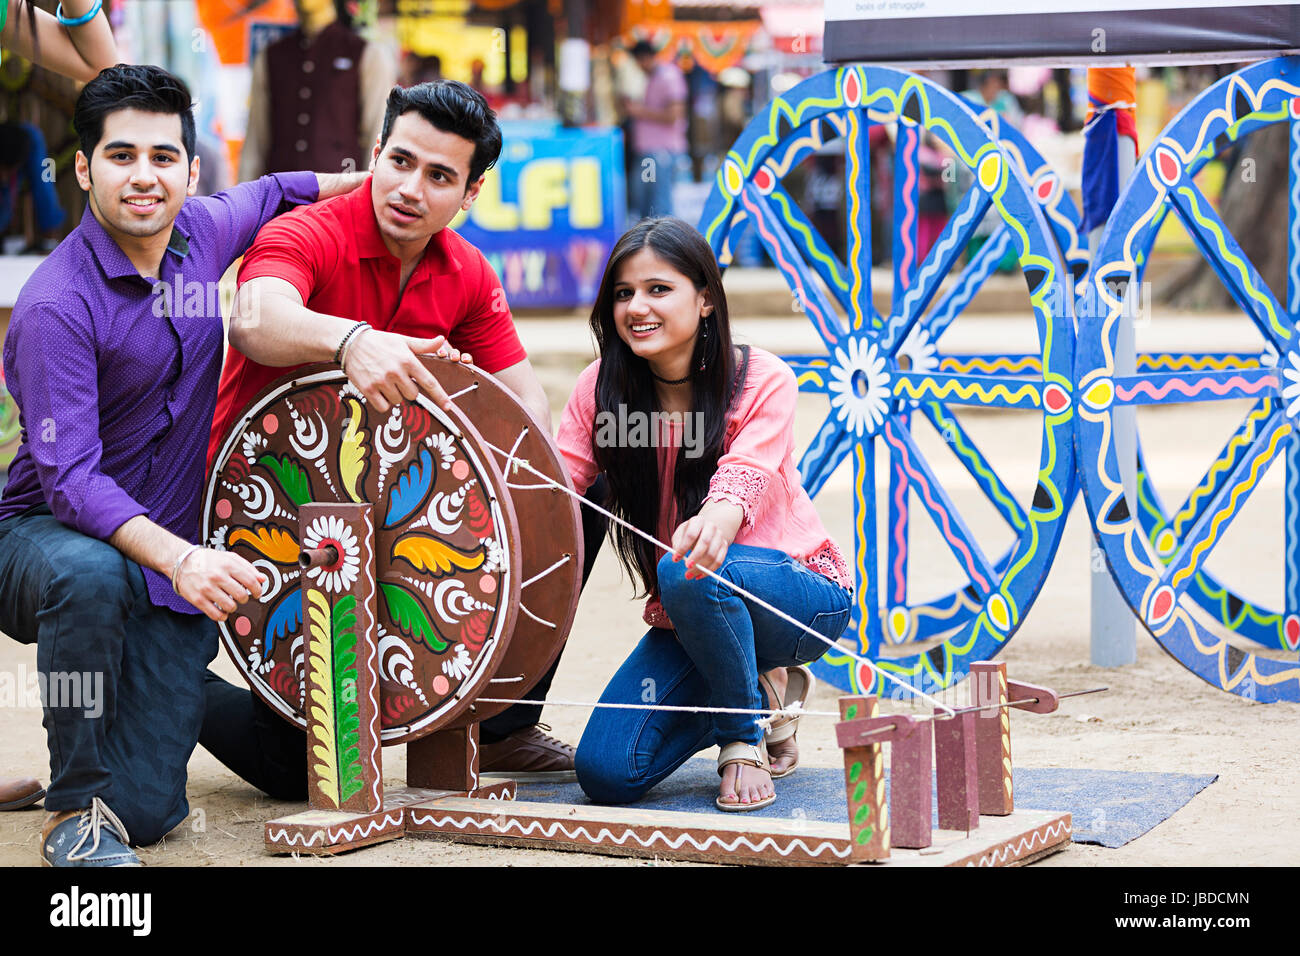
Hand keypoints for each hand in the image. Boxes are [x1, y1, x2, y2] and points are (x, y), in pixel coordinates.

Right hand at [175, 549, 266, 622]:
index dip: (258, 590)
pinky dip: (223, 616)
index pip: (251, 581)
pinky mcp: (198, 599)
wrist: (181, 562)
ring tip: (230, 602)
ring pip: (230, 606)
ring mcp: (207, 589)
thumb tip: (262, 579)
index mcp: (227, 565)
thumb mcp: (229, 557)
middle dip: (245, 598)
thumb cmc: (206, 560)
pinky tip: (222, 610)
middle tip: (242, 596)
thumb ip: (248, 567)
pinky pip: (216, 615)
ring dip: (234, 607)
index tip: (257, 593)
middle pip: (242, 595)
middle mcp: (217, 576)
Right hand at [342, 330, 459, 412]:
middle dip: (407, 389)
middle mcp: (396, 372)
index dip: (440, 396)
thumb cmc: (380, 342)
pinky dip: (383, 402)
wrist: (351, 343)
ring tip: (385, 381)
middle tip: (397, 378)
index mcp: (408, 360)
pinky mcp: (368, 389)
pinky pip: (383, 407)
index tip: (448, 406)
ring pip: (398, 401)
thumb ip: (423, 345)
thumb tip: (442, 340)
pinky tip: (378, 390)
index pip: (429, 382)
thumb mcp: (403, 340)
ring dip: (394, 395)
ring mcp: (381, 381)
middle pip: (412, 395)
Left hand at [671, 517, 727, 579]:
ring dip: (701, 567)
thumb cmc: (690, 533)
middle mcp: (711, 527)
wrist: (707, 529)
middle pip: (705, 543)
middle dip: (695, 557)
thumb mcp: (680, 534)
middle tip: (686, 567)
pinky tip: (699, 576)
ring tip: (689, 575)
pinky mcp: (725, 546)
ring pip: (712, 554)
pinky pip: (719, 561)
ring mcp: (720, 536)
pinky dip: (709, 571)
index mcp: (698, 521)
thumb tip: (677, 555)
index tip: (675, 559)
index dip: (683, 548)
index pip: (691, 534)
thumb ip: (677, 543)